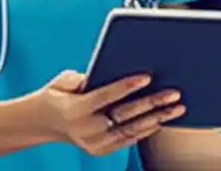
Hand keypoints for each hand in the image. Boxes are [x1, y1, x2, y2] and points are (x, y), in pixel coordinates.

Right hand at [34, 70, 184, 155]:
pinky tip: (162, 120)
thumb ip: (85, 77)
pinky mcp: (101, 150)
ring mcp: (94, 143)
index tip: (147, 76)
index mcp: (75, 110)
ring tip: (177, 107)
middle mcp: (86, 130)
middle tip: (173, 93)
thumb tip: (111, 70)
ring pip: (131, 130)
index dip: (126, 86)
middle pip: (124, 115)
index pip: (105, 96)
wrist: (43, 121)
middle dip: (151, 103)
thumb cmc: (58, 94)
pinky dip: (146, 130)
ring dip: (157, 118)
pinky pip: (128, 140)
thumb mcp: (64, 80)